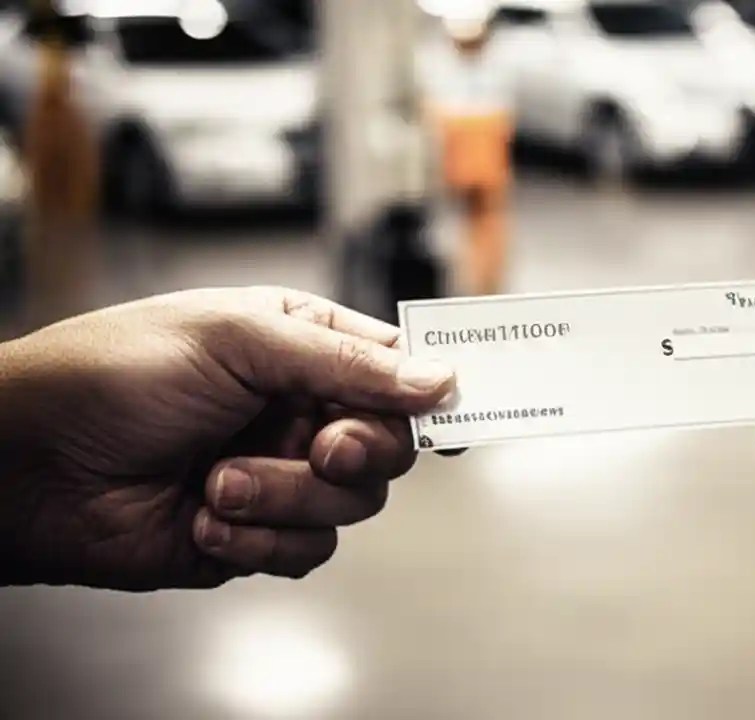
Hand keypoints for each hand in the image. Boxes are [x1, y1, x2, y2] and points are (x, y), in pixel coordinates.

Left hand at [0, 288, 452, 590]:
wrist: (28, 464)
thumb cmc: (115, 375)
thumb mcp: (237, 340)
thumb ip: (345, 364)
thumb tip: (441, 381)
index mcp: (301, 347)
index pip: (396, 369)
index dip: (424, 392)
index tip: (441, 412)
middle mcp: (299, 410)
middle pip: (389, 444)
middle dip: (356, 451)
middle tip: (319, 446)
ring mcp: (281, 474)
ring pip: (352, 503)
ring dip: (287, 497)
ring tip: (218, 483)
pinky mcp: (258, 534)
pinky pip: (309, 550)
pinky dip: (261, 540)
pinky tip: (204, 519)